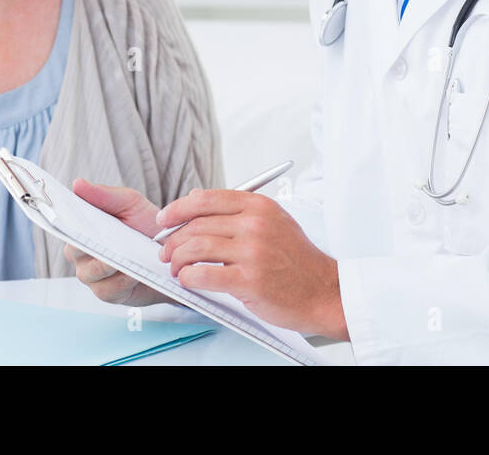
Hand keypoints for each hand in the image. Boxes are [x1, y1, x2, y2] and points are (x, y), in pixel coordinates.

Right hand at [62, 179, 175, 307]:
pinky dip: (122, 280)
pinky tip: (133, 272)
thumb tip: (77, 184)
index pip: (66, 226)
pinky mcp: (108, 293)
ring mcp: (93, 276)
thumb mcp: (129, 204)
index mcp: (82, 230)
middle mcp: (82, 255)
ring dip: (108, 264)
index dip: (67, 222)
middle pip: (74, 251)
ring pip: (90, 272)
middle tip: (105, 238)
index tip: (74, 217)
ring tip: (125, 256)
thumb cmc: (146, 225)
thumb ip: (104, 195)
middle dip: (90, 245)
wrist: (172, 252)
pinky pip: (108, 288)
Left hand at [156, 190, 348, 340]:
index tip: (164, 220)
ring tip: (176, 268)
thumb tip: (195, 197)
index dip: (177, 209)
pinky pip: (204, 275)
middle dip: (172, 240)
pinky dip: (188, 277)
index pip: (206, 199)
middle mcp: (255, 224)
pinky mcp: (249, 280)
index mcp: (259, 206)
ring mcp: (253, 252)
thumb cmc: (297, 260)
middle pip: (196, 224)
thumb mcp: (273, 221)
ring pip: (196, 248)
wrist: (324, 291)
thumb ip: (237, 210)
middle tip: (166, 252)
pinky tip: (188, 280)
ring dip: (177, 260)